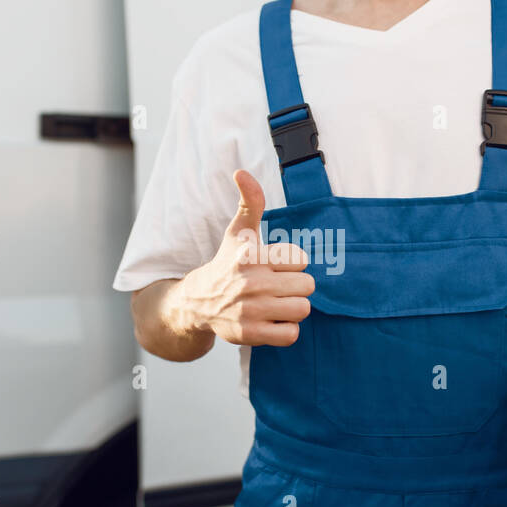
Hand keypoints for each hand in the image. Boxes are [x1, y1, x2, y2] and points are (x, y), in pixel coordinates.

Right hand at [177, 170, 313, 346]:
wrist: (199, 301)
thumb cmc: (228, 262)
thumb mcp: (238, 231)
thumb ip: (250, 202)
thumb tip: (242, 172)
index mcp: (252, 255)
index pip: (302, 258)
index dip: (292, 263)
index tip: (274, 265)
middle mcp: (251, 282)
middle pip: (307, 285)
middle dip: (296, 286)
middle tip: (277, 286)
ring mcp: (250, 310)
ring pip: (303, 309)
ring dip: (293, 307)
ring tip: (276, 303)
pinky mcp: (250, 334)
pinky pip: (291, 335)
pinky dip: (286, 330)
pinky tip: (272, 321)